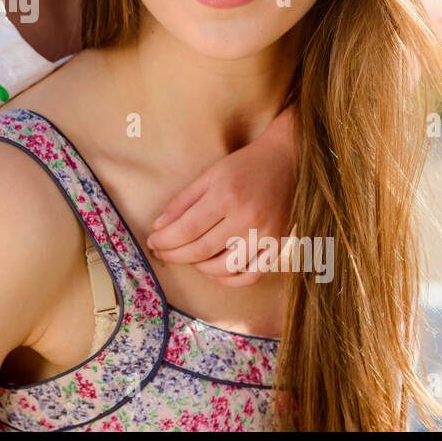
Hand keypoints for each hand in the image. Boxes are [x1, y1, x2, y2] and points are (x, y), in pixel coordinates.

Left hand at [144, 103, 297, 287]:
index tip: (152, 242)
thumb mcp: (210, 175)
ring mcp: (265, 234)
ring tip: (188, 258)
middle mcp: (247, 218)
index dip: (165, 241)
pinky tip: (215, 271)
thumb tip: (158, 227)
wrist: (288, 161)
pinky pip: (252, 274)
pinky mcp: (278, 245)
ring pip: (225, 267)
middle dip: (175, 255)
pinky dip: (230, 279)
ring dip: (199, 268)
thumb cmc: (244, 166)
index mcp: (226, 196)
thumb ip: (183, 202)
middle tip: (162, 253)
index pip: (187, 229)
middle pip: (202, 250)